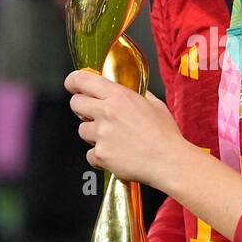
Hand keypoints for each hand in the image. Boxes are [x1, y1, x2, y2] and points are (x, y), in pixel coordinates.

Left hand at [65, 67, 185, 187]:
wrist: (169, 161)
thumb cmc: (165, 135)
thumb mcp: (155, 104)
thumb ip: (138, 94)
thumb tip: (131, 90)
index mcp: (119, 96)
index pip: (82, 80)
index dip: (73, 81)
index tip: (73, 84)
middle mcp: (106, 112)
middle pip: (75, 103)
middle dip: (82, 107)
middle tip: (94, 113)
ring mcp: (101, 135)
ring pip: (82, 130)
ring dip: (93, 134)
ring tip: (113, 138)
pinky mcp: (101, 155)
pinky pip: (90, 154)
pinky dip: (99, 156)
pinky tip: (115, 155)